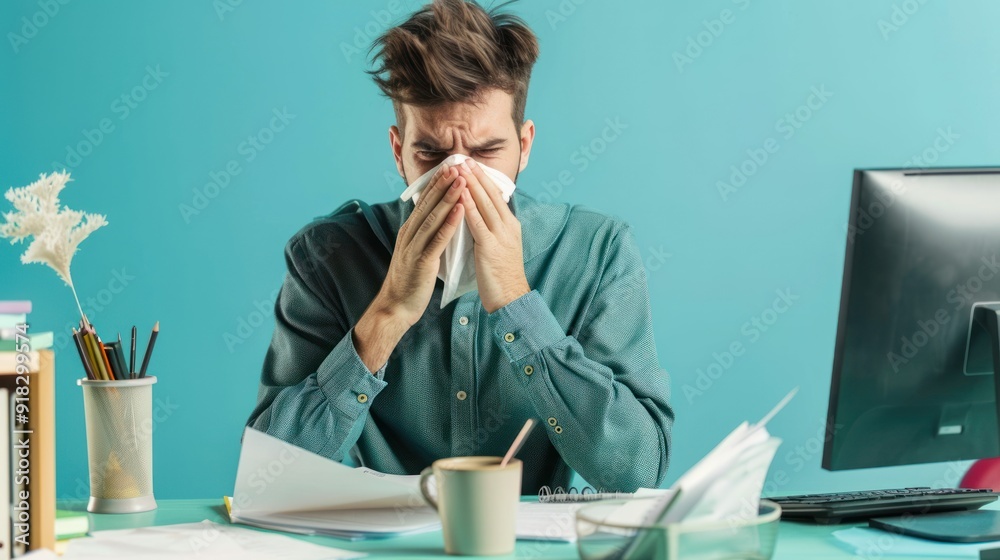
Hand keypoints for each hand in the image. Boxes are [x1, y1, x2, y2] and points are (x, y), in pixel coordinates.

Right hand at [376, 163, 466, 326]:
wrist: (395, 306)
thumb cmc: (409, 281)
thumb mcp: (416, 252)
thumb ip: (424, 236)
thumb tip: (438, 220)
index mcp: (409, 231)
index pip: (424, 202)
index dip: (437, 184)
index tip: (450, 167)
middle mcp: (410, 234)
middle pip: (428, 204)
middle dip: (443, 183)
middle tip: (457, 165)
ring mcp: (414, 247)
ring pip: (433, 217)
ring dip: (448, 198)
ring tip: (461, 181)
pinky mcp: (422, 262)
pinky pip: (437, 239)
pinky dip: (449, 223)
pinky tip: (460, 211)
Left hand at [456, 159, 530, 312]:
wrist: (512, 299)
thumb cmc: (502, 276)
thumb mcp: (501, 247)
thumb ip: (493, 230)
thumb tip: (482, 217)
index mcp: (510, 226)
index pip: (496, 197)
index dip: (484, 180)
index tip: (472, 166)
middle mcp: (507, 226)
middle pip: (491, 195)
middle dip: (477, 176)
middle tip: (464, 159)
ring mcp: (500, 236)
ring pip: (484, 204)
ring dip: (471, 184)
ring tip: (460, 168)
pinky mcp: (490, 247)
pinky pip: (477, 221)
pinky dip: (468, 205)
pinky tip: (460, 193)